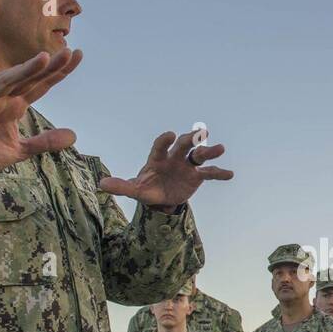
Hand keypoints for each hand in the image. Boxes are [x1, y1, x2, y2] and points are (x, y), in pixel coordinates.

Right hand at [0, 50, 82, 180]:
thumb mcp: (19, 150)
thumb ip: (44, 142)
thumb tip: (74, 135)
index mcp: (14, 105)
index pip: (40, 85)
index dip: (58, 72)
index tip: (78, 55)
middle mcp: (0, 99)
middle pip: (27, 79)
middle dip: (46, 66)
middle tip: (68, 52)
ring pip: (4, 83)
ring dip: (22, 71)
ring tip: (42, 58)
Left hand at [99, 128, 232, 206]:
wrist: (162, 197)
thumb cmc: (147, 188)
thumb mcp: (135, 190)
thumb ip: (121, 186)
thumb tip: (102, 184)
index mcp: (158, 157)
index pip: (161, 145)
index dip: (165, 140)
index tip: (171, 135)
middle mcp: (174, 157)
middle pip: (184, 145)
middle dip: (191, 139)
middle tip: (200, 134)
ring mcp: (187, 165)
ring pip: (199, 155)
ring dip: (209, 151)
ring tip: (220, 148)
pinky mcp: (197, 175)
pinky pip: (210, 172)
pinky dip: (220, 173)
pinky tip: (230, 174)